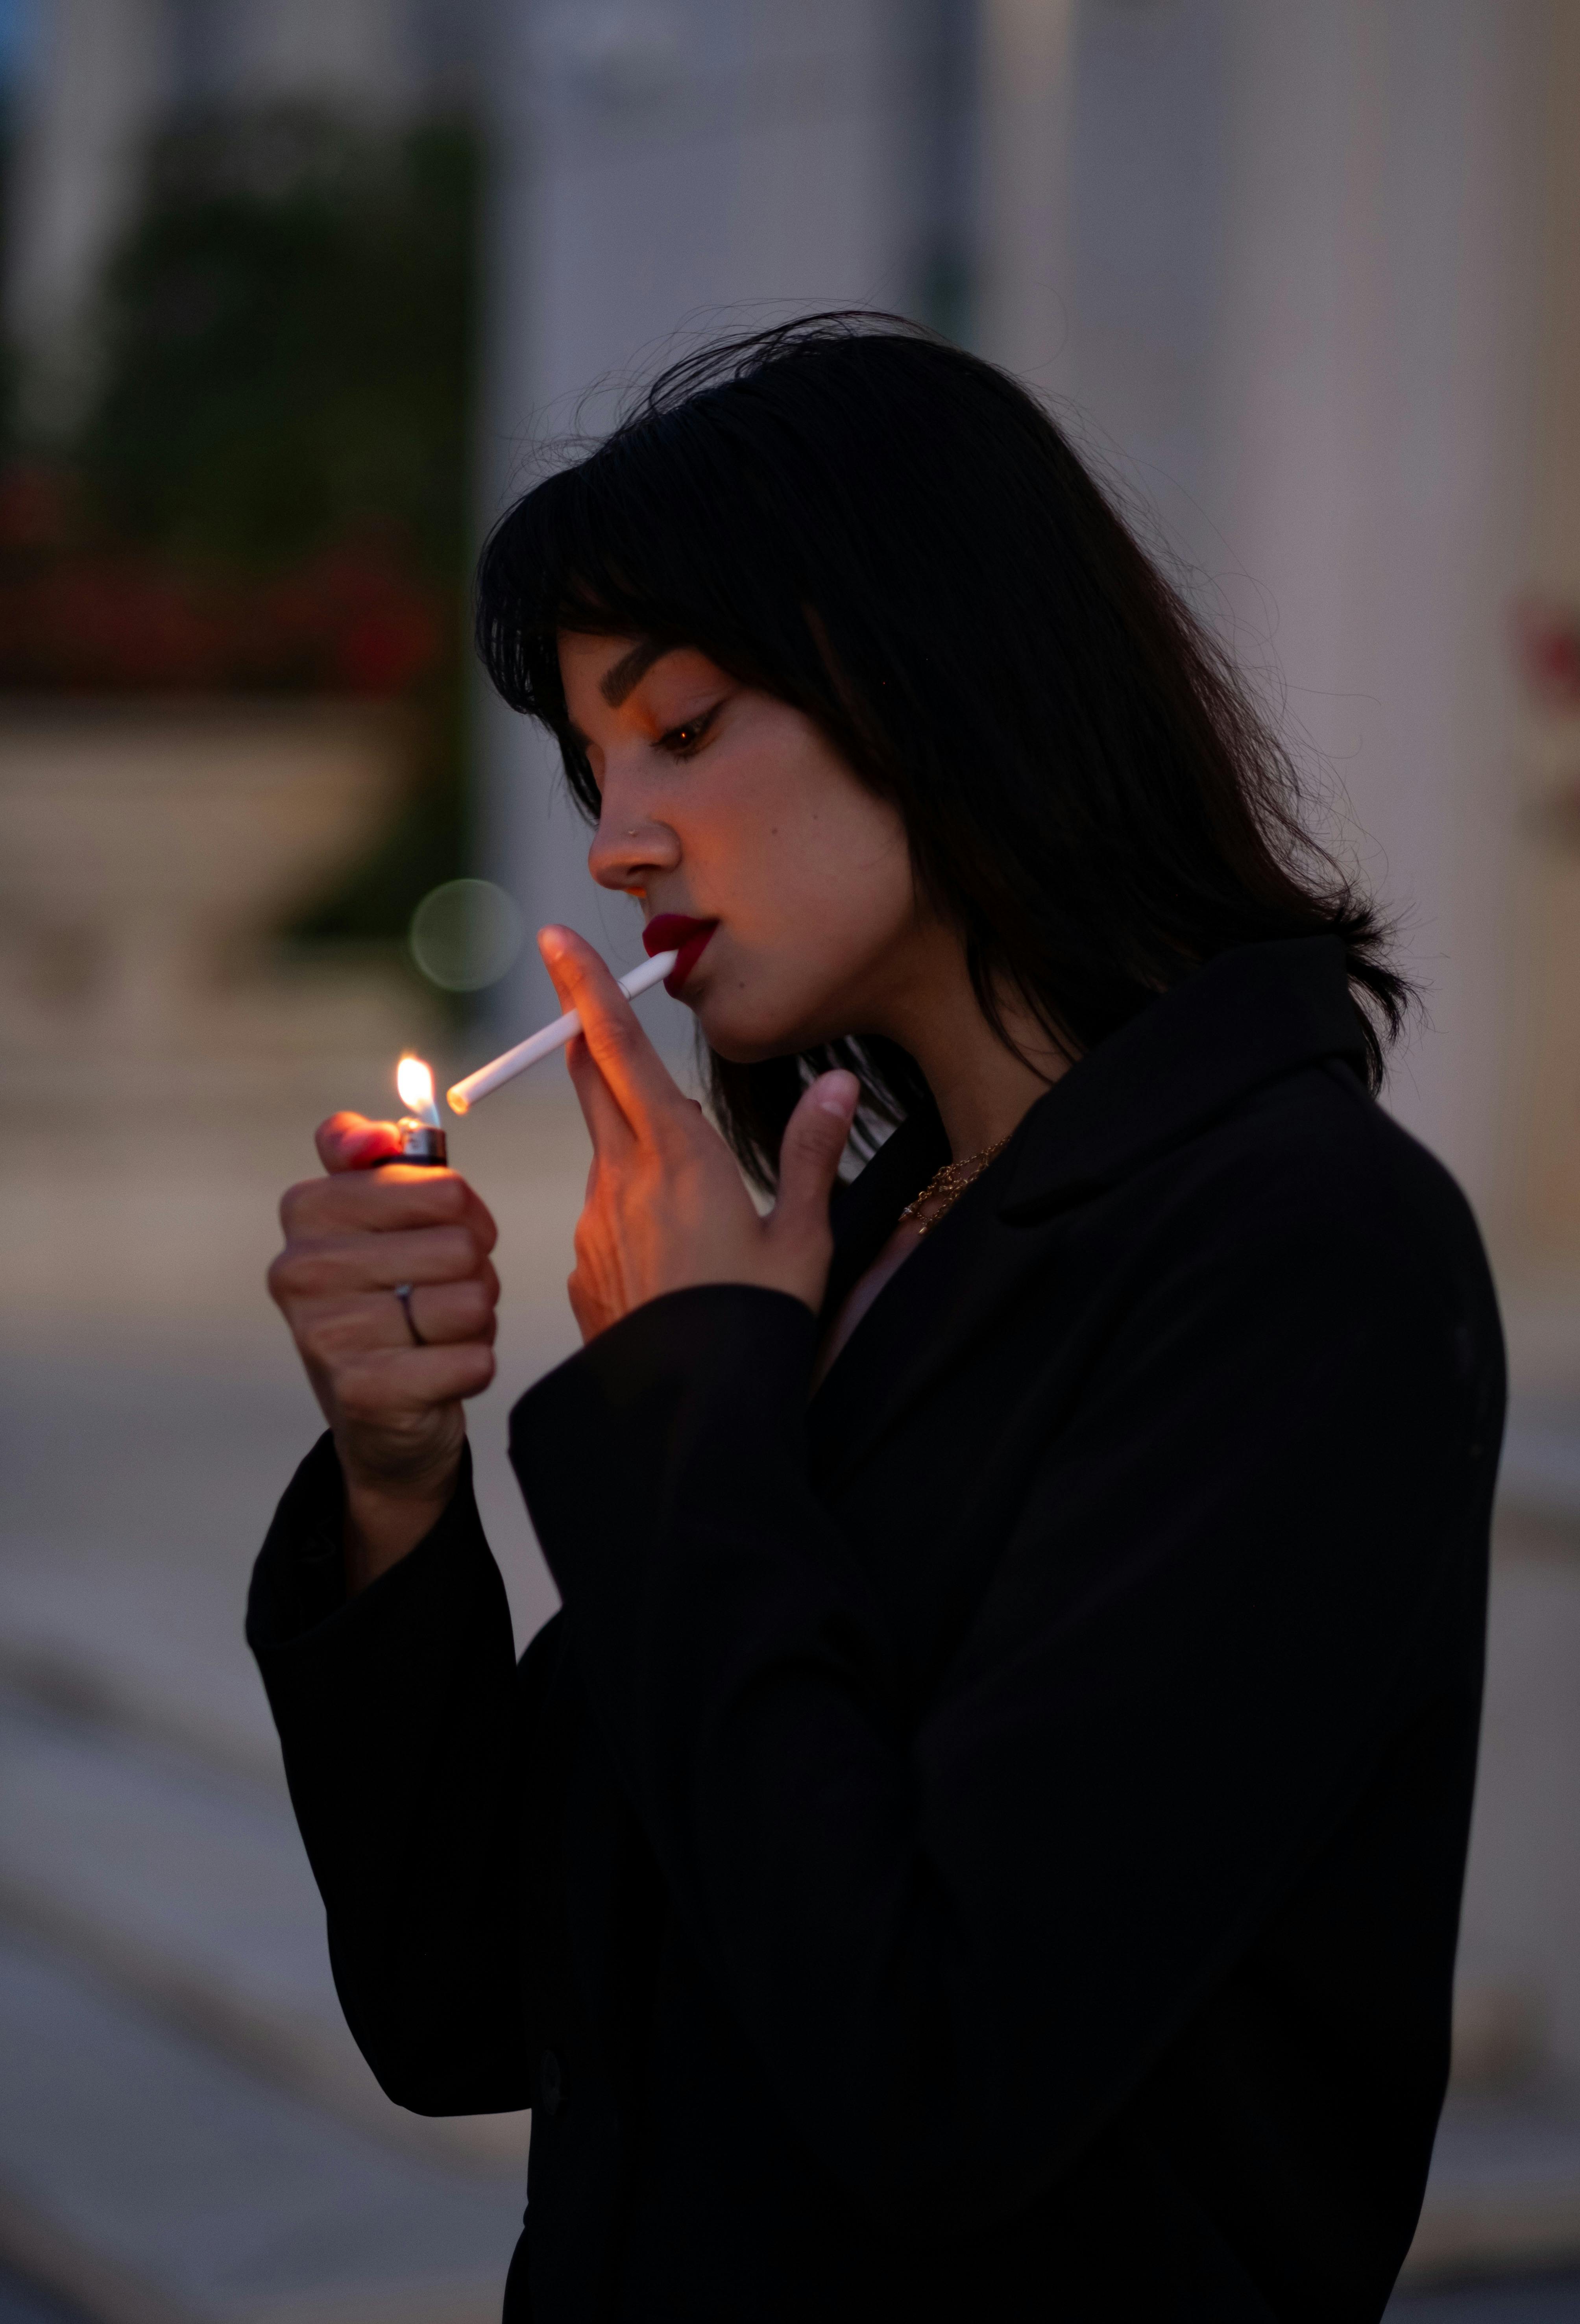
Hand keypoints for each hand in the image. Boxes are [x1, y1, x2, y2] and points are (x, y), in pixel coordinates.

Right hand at [268, 1114, 499, 1589]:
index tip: (436, 1230)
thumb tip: (374, 1136)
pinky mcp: (364, 1391)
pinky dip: (474, 1366)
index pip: (441, 1186)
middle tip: (439, 1292)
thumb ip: (367, 1153)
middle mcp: (302, 1269)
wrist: (380, 1418)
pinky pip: (473, 1359)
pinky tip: (438, 1374)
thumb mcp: (374, 1215)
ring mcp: (327, 1333)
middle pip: (462, 1244)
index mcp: (307, 1210)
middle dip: (472, 1270)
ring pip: (471, 1299)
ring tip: (436, 1332)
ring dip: (474, 1319)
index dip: (462, 1211)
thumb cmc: (388, 1297)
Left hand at [540, 927, 859, 1342]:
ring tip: (687, 1192)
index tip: (554, 939)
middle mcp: (621, 1178)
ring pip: (605, 1153)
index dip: (585, 988)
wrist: (692, 1414)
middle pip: (595, 1083)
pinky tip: (672, 1255)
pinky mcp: (585, 1268)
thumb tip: (836, 1086)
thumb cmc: (756, 1322)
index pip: (618, 1048)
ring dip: (630, 1144)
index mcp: (676, 1154)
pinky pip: (604, 1217)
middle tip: (592, 1014)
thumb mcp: (802, 1237)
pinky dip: (631, 1211)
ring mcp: (594, 1225)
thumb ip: (812, 1156)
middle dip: (592, 1042)